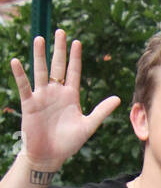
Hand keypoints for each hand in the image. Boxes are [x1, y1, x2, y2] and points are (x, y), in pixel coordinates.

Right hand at [11, 30, 119, 172]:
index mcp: (71, 96)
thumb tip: (118, 99)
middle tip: (60, 31)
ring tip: (40, 39)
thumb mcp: (88, 126)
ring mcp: (42, 96)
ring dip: (40, 56)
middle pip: (58, 66)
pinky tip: (16, 62)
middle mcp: (56, 92)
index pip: (74, 72)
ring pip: (41, 71)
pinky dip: (20, 75)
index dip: (75, 58)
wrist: (50, 156)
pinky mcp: (29, 103)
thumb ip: (101, 111)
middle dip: (59, 50)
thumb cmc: (69, 143)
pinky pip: (24, 86)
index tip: (77, 42)